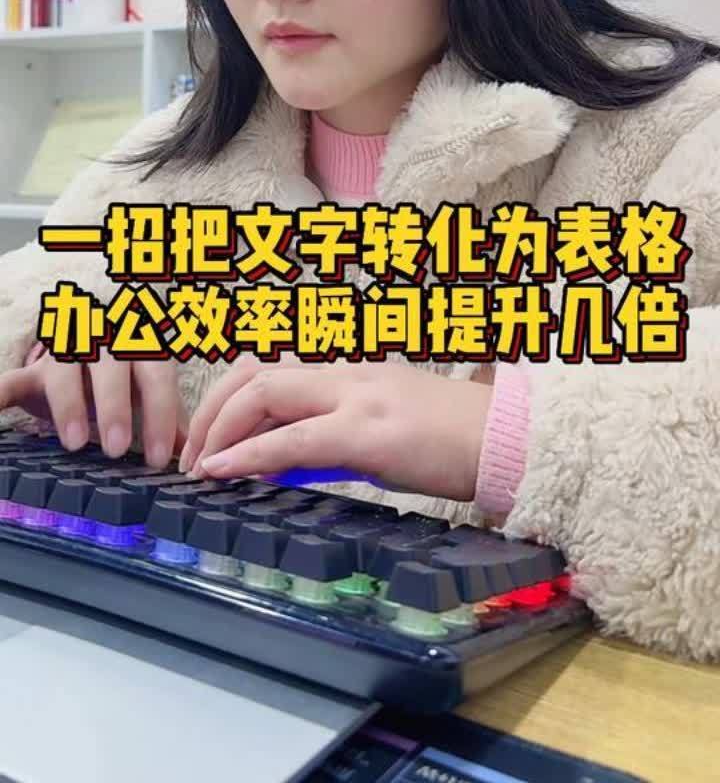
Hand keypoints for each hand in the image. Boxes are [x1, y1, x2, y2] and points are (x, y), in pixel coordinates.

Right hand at [0, 346, 186, 468]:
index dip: (159, 415)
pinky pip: (11, 380)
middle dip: (114, 405)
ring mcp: (65, 355)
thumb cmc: (126, 377)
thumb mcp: (149, 393)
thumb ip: (170, 417)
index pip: (156, 375)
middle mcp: (104, 343)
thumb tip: (195, 452)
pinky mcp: (31, 372)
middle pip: (110, 366)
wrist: (86, 346)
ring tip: (73, 442)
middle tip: (117, 447)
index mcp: (140, 348)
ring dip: (69, 403)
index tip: (157, 458)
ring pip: (65, 369)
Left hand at [180, 357, 493, 502]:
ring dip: (218, 430)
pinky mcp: (369, 434)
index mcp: (349, 373)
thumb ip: (335, 437)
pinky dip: (247, 453)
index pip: (270, 369)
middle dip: (209, 413)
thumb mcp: (384, 432)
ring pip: (264, 395)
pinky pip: (292, 439)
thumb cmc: (454, 441)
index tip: (206, 439)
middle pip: (254, 374)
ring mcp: (357, 399)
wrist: (509, 441)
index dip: (226, 400)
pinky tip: (222, 471)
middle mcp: (346, 375)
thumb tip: (282, 460)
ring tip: (199, 467)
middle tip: (190, 457)